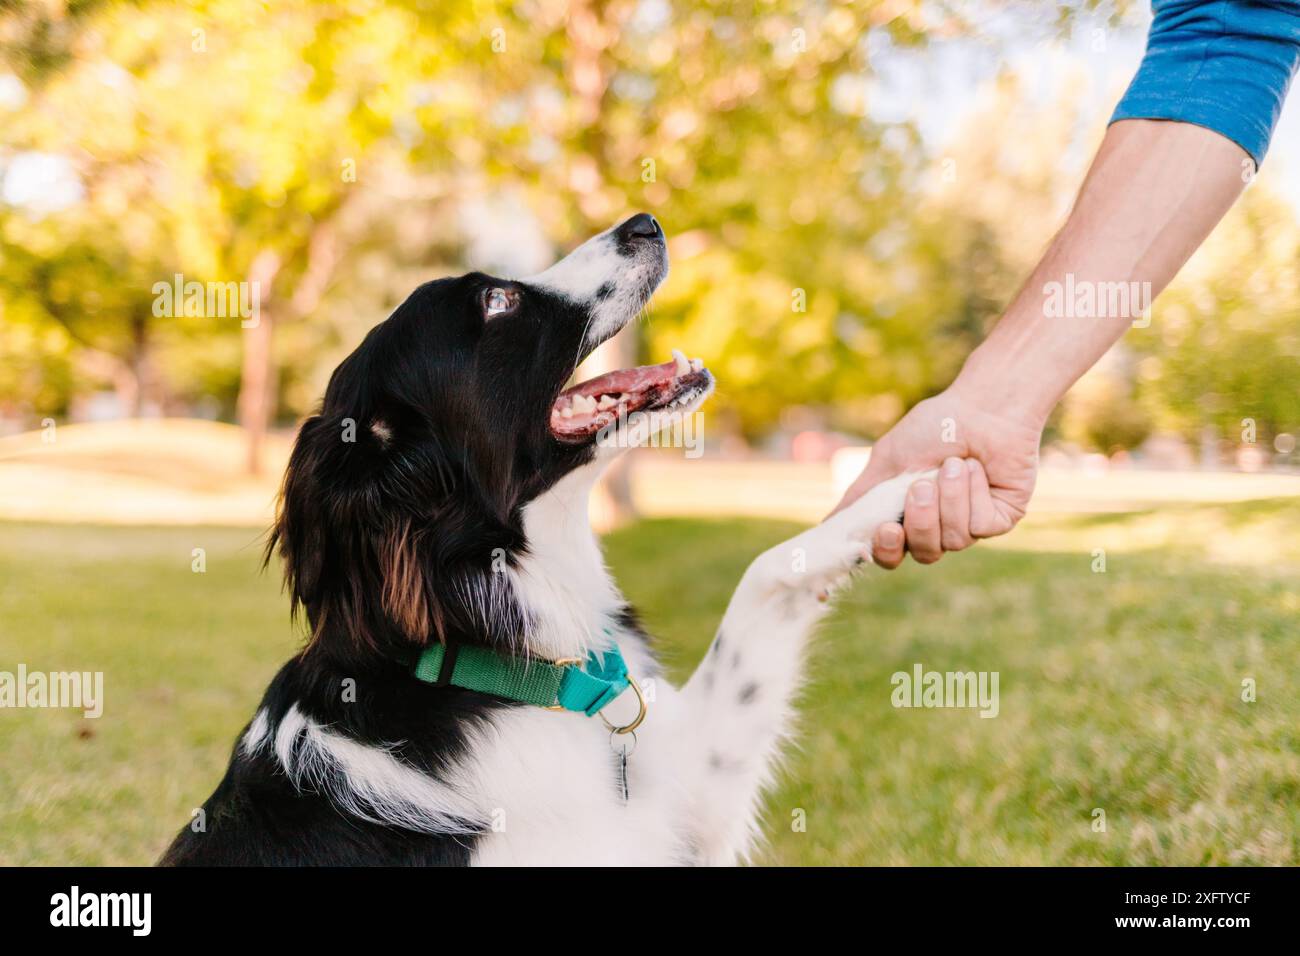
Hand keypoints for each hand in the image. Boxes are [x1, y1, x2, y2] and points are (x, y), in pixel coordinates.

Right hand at [831, 386, 1041, 567]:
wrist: (983, 406)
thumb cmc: (934, 428)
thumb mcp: (887, 461)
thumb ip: (860, 497)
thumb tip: (827, 527)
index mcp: (908, 517)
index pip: (891, 554)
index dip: (887, 549)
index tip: (886, 528)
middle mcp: (939, 527)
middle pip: (923, 553)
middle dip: (921, 522)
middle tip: (919, 489)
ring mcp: (971, 525)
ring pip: (954, 540)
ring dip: (949, 499)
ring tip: (954, 464)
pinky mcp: (1000, 518)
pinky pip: (981, 526)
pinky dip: (972, 494)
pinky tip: (976, 468)